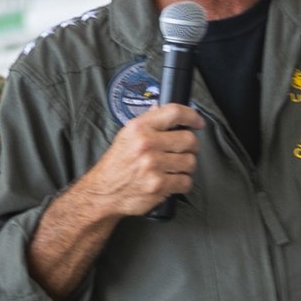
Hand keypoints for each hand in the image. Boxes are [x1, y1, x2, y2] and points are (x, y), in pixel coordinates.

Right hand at [90, 101, 200, 219]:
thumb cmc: (116, 165)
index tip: (198, 122)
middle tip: (187, 150)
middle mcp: (146, 145)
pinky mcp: (158, 185)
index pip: (174, 113)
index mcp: (139, 128)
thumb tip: (160, 109)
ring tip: (176, 168)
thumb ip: (146, 122)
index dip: (192, 116)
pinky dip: (183, 183)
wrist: (103, 192)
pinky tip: (173, 181)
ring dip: (187, 166)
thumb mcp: (125, 136)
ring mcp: (153, 166)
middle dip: (192, 146)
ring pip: (190, 162)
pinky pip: (185, 182)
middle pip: (188, 139)